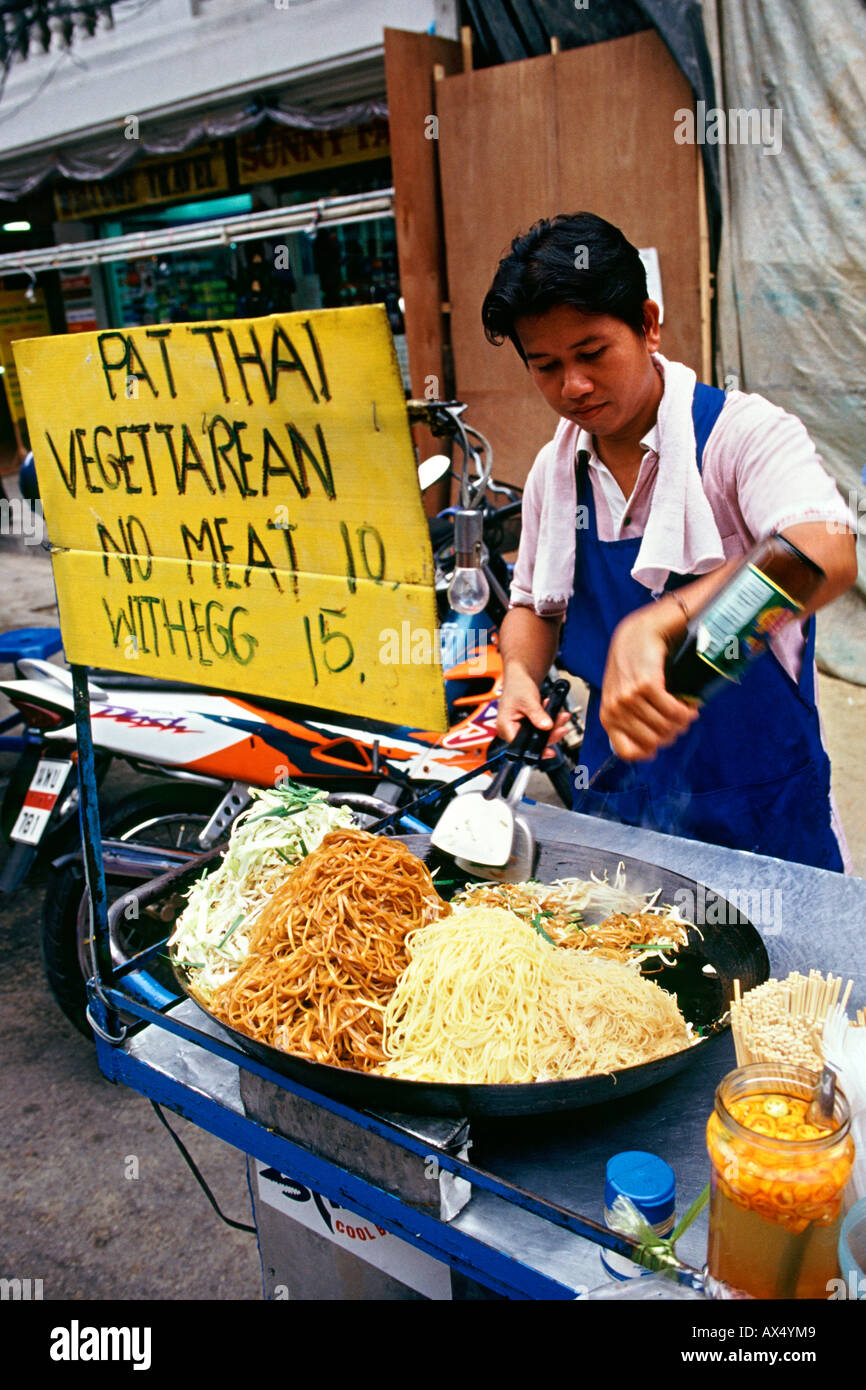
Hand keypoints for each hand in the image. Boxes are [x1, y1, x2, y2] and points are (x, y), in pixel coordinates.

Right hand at [496, 667, 572, 756]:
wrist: (520, 676)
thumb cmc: (517, 685)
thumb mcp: (527, 699)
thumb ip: (537, 714)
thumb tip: (546, 727)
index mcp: (505, 726)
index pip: (520, 746)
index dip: (536, 749)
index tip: (549, 751)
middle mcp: (511, 730)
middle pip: (533, 742)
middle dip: (550, 734)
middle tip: (562, 725)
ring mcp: (520, 728)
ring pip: (540, 736)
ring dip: (553, 727)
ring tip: (561, 716)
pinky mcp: (529, 725)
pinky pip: (542, 729)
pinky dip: (550, 722)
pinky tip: (554, 713)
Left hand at [600, 603, 698, 760]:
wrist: (637, 633)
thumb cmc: (632, 664)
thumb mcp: (622, 695)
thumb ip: (630, 718)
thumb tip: (654, 744)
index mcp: (607, 717)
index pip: (628, 752)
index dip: (650, 750)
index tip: (663, 741)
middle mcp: (615, 710)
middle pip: (653, 741)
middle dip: (672, 734)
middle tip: (681, 722)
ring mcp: (630, 698)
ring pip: (665, 727)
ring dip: (682, 722)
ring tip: (687, 712)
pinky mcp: (646, 685)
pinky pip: (673, 711)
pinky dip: (686, 712)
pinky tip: (690, 706)